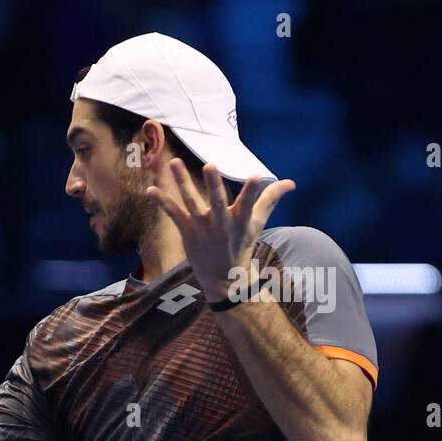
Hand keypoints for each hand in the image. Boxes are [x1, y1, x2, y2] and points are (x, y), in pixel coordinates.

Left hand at [146, 159, 294, 300]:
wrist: (223, 277)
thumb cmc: (241, 245)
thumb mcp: (257, 223)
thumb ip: (270, 199)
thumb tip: (291, 182)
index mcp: (241, 220)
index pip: (250, 202)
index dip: (253, 190)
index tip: (257, 177)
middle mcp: (221, 223)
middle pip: (217, 201)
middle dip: (214, 184)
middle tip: (210, 166)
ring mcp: (202, 228)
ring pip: (191, 202)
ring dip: (182, 182)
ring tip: (174, 163)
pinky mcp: (187, 232)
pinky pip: (173, 214)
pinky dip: (162, 202)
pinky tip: (150, 189)